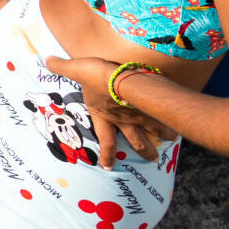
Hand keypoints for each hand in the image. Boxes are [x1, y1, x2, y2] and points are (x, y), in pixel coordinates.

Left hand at [45, 55, 179, 162]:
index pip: (105, 140)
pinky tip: (182, 124)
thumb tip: (45, 60)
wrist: (124, 78)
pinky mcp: (155, 110)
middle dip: (143, 152)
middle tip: (152, 160)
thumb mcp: (77, 69)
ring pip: (154, 131)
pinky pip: (167, 119)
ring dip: (163, 136)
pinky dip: (175, 122)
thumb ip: (62, 66)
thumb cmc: (98, 76)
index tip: (108, 168)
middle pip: (135, 142)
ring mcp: (141, 117)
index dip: (106, 154)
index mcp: (104, 116)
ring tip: (171, 140)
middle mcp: (123, 121)